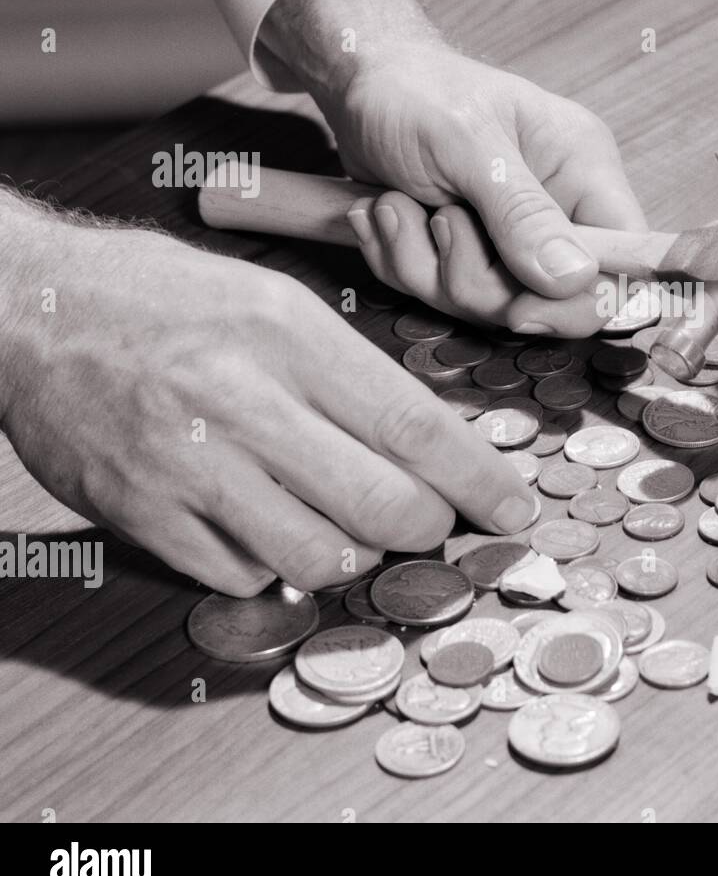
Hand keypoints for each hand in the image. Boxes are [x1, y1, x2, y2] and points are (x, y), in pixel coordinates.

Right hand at [0, 206, 538, 596]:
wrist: (29, 307)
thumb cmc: (160, 298)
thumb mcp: (271, 299)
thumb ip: (349, 372)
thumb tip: (429, 442)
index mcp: (287, 332)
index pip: (413, 423)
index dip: (477, 477)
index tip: (512, 505)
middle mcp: (242, 399)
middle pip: (382, 502)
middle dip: (428, 526)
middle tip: (433, 521)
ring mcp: (188, 464)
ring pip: (320, 555)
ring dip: (354, 552)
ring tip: (345, 522)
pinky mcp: (143, 514)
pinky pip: (243, 577)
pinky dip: (275, 567)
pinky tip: (268, 529)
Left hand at [261, 0, 646, 335]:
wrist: (358, 82)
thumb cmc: (417, 92)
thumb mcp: (467, 144)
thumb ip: (522, 214)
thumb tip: (575, 279)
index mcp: (583, 170)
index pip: (623, 258)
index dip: (583, 300)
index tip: (520, 309)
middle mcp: (557, 211)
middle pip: (552, 299)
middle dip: (478, 282)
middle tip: (438, 225)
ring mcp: (511, 239)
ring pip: (489, 305)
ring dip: (425, 266)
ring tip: (396, 204)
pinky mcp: (467, 255)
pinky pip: (442, 297)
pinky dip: (402, 262)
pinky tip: (385, 213)